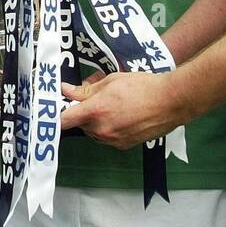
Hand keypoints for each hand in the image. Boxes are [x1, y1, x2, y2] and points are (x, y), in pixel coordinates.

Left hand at [59, 72, 186, 149]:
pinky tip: (122, 115)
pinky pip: (107, 138)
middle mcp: (102, 129)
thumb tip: (66, 91)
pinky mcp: (123, 145)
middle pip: (80, 124)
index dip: (56, 115)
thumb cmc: (142, 86)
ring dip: (96, 122)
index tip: (55, 110)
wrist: (170, 101)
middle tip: (95, 99)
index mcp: (96, 111)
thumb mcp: (111, 81)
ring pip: (93, 132)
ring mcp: (113, 140)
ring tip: (114, 106)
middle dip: (83, 113)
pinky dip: (109, 129)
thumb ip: (86, 90)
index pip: (64, 120)